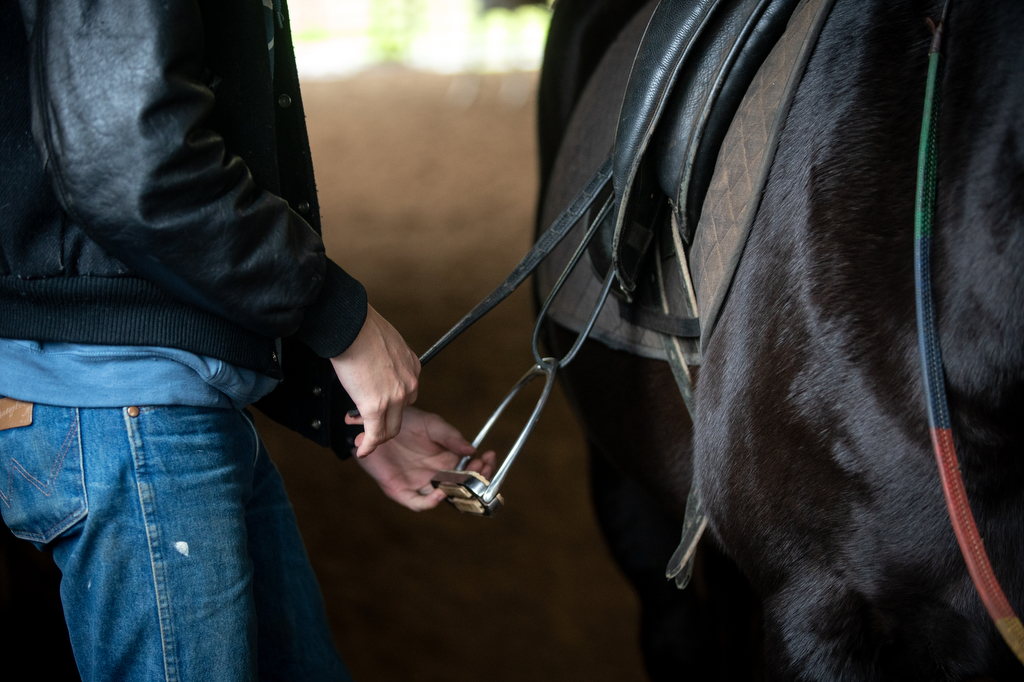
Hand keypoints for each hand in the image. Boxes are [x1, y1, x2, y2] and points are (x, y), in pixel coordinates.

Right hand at [331, 304, 419, 456]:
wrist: (351, 326)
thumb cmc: (361, 328)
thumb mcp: (385, 342)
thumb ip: (385, 359)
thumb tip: (372, 366)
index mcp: (412, 367)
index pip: (406, 394)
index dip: (391, 405)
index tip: (378, 407)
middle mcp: (409, 383)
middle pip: (401, 414)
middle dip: (385, 424)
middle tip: (370, 427)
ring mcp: (395, 397)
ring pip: (390, 428)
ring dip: (377, 436)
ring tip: (363, 439)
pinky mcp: (376, 406)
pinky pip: (375, 433)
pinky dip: (369, 444)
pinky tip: (362, 448)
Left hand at [351, 407, 496, 510]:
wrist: (374, 424)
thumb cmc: (405, 422)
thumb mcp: (433, 424)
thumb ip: (452, 437)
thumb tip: (473, 450)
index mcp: (446, 459)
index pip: (470, 470)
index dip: (482, 467)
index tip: (489, 457)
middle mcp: (435, 475)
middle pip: (461, 487)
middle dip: (477, 481)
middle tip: (483, 469)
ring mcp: (419, 484)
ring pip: (443, 498)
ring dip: (456, 494)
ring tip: (467, 482)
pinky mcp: (401, 491)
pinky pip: (417, 503)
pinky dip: (429, 503)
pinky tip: (439, 493)